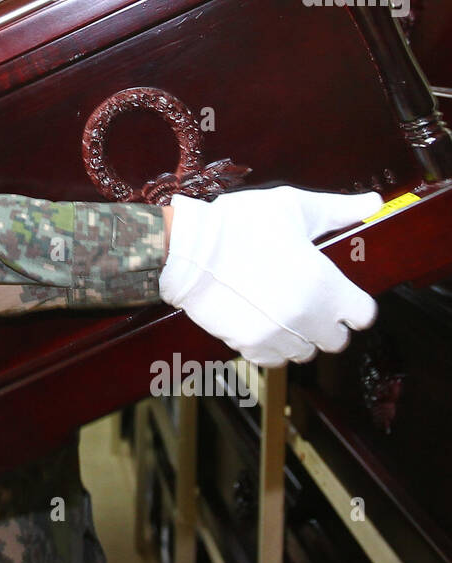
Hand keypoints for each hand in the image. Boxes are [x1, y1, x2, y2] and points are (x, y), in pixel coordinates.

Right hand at [158, 186, 382, 365]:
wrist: (187, 249)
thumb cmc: (240, 224)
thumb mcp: (293, 207)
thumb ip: (338, 210)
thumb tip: (374, 204)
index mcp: (325, 284)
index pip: (362, 315)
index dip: (352, 304)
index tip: (339, 295)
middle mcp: (307, 316)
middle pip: (336, 339)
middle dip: (326, 322)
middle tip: (307, 299)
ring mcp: (278, 335)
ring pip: (304, 352)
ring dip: (299, 335)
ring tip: (280, 309)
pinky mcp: (250, 345)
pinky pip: (274, 359)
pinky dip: (271, 345)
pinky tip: (260, 320)